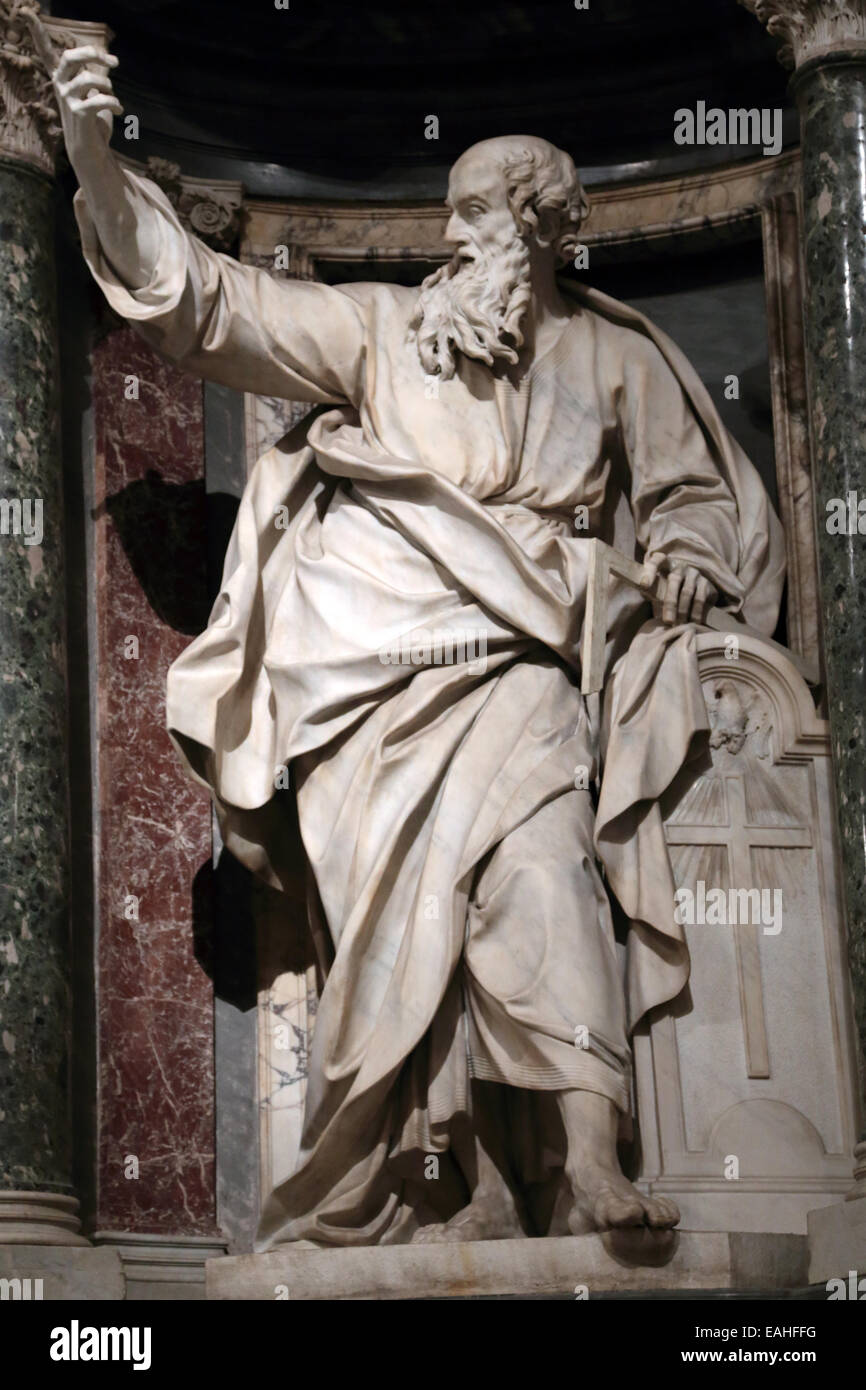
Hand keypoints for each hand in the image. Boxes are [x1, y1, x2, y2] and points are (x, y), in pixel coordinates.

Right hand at [25, 10, 121, 168]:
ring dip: (108, 85)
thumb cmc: (93, 119)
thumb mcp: (93, 92)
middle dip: (92, 53)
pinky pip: (101, 99)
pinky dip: (115, 104)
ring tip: (113, 95)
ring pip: (90, 78)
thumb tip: (110, 58)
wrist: (90, 150)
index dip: (36, 31)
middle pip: (70, 57)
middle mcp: (60, 85)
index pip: (45, 51)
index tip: (26, 11)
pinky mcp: (79, 113)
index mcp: (61, 77)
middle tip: (113, 61)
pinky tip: (119, 110)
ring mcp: (67, 99)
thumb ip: (96, 73)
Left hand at [642, 552, 717, 625]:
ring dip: (683, 611)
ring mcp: (694, 573)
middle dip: (670, 602)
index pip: (656, 561)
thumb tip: (650, 609)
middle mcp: (681, 566)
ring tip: (678, 625)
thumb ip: (651, 592)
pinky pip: (700, 599)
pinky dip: (696, 613)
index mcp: (665, 563)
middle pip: (674, 580)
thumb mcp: (658, 587)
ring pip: (687, 592)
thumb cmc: (669, 588)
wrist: (696, 587)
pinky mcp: (706, 583)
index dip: (649, 571)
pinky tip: (692, 623)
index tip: (644, 585)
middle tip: (667, 620)